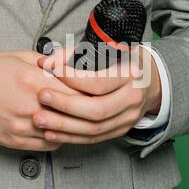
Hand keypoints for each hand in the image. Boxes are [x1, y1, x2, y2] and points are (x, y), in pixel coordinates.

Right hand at [0, 50, 84, 151]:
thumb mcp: (19, 56)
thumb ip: (49, 60)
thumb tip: (73, 60)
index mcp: (32, 79)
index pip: (76, 90)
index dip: (90, 91)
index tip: (96, 90)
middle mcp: (30, 105)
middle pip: (73, 113)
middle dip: (85, 109)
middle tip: (93, 106)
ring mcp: (22, 126)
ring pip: (63, 132)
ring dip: (72, 127)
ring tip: (76, 119)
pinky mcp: (15, 141)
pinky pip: (48, 144)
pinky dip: (57, 137)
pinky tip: (57, 127)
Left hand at [28, 43, 162, 144]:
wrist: (150, 79)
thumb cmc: (123, 60)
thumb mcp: (106, 48)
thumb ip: (74, 53)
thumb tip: (47, 62)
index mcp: (130, 75)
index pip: (99, 82)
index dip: (72, 78)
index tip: (50, 71)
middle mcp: (132, 99)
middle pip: (97, 109)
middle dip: (65, 105)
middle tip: (41, 97)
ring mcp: (128, 118)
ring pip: (94, 129)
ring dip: (63, 126)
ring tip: (39, 119)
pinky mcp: (120, 131)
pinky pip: (94, 139)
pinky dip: (70, 137)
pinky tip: (51, 133)